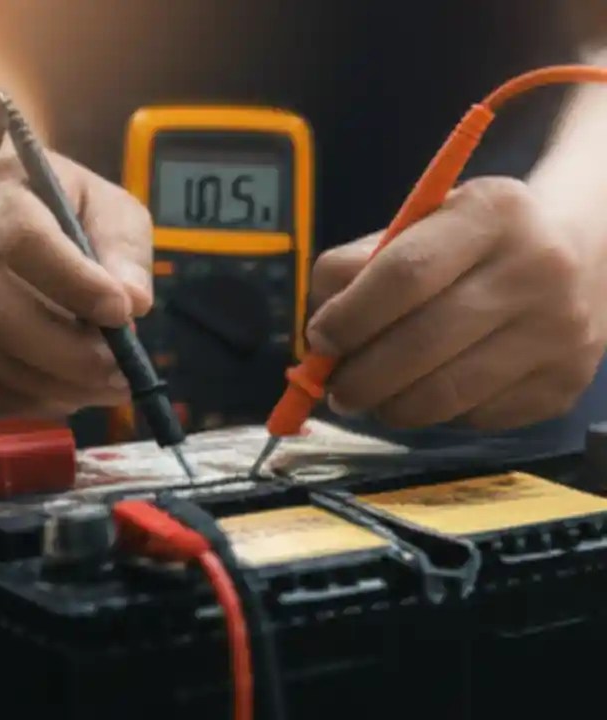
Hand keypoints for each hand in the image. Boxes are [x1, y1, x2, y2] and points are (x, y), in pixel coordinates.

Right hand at [0, 150, 152, 415]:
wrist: (4, 219)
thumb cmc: (67, 212)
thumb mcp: (110, 209)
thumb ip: (124, 249)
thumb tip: (132, 302)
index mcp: (1, 193)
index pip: (27, 242)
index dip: (77, 284)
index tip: (123, 312)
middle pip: (7, 317)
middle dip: (74, 355)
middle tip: (123, 372)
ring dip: (62, 386)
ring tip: (107, 386)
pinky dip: (33, 403)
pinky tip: (68, 393)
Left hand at [307, 176, 606, 430]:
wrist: (581, 256)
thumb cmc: (475, 243)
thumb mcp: (421, 225)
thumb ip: (361, 267)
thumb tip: (318, 334)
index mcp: (493, 212)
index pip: (404, 273)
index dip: (350, 316)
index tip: (319, 339)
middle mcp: (537, 269)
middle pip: (422, 343)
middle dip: (361, 377)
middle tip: (334, 388)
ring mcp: (559, 332)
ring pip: (446, 394)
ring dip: (389, 406)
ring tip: (369, 398)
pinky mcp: (564, 383)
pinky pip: (475, 417)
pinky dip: (436, 414)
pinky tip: (429, 392)